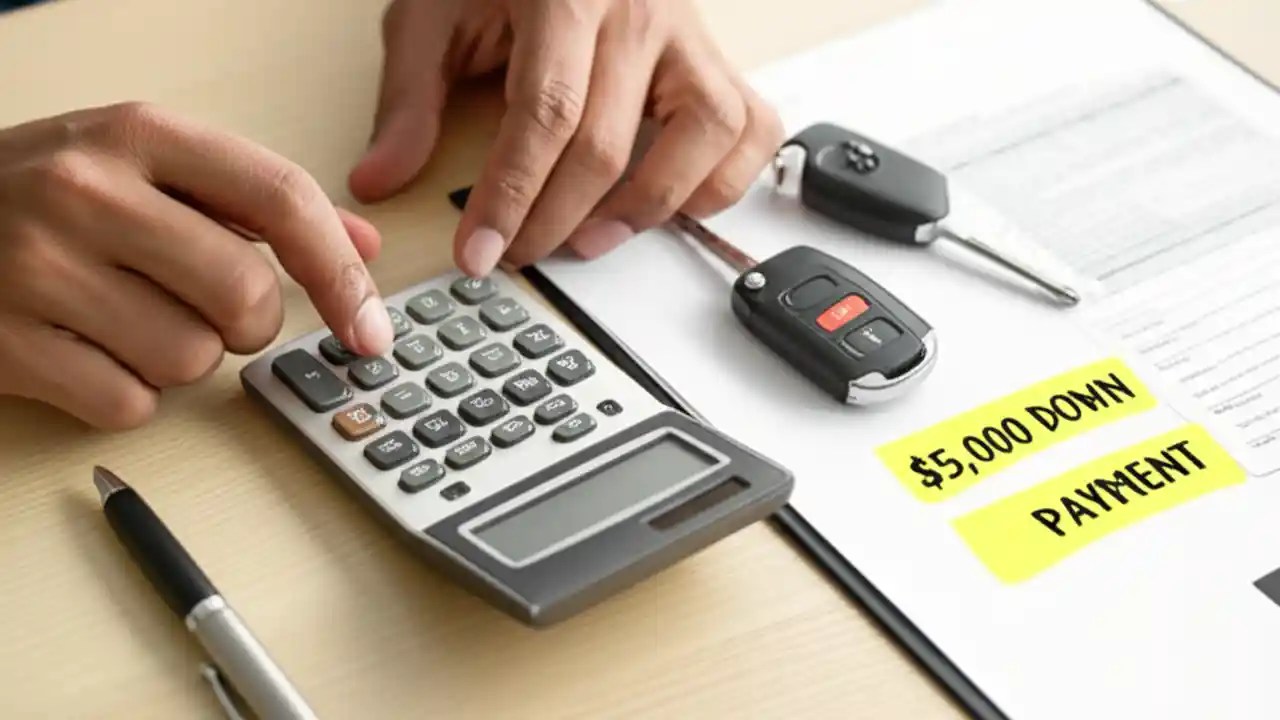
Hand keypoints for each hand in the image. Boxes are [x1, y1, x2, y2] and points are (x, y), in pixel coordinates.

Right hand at [0, 103, 393, 429]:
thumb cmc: (48, 192)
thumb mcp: (147, 165)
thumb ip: (257, 201)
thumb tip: (362, 248)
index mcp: (139, 134)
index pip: (280, 198)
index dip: (341, 272)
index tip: (373, 329)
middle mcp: (87, 191)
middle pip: (245, 295)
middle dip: (246, 322)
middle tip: (203, 305)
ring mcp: (37, 269)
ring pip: (192, 360)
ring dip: (179, 356)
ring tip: (122, 314)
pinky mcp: (5, 345)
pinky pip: (129, 405)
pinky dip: (125, 393)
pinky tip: (84, 348)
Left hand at [349, 0, 783, 275]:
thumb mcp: (435, 14)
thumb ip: (411, 97)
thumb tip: (382, 179)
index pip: (546, 114)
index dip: (512, 196)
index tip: (480, 252)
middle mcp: (641, 10)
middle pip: (610, 142)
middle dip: (555, 219)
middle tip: (519, 252)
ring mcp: (690, 34)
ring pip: (706, 134)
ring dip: (649, 206)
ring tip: (593, 235)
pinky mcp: (715, 59)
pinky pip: (752, 126)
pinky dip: (724, 179)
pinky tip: (673, 201)